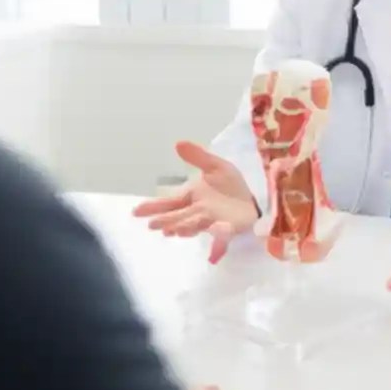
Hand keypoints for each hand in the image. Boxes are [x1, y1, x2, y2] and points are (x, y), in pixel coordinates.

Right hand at [133, 141, 259, 263]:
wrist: (254, 199)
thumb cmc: (230, 186)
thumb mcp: (215, 166)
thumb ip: (198, 157)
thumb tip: (178, 143)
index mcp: (191, 198)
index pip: (169, 203)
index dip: (153, 207)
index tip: (136, 212)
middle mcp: (198, 212)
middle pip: (179, 216)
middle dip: (167, 220)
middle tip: (153, 225)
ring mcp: (213, 221)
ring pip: (196, 225)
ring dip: (186, 227)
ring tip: (175, 231)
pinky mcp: (230, 228)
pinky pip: (223, 235)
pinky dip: (218, 240)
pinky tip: (214, 246)